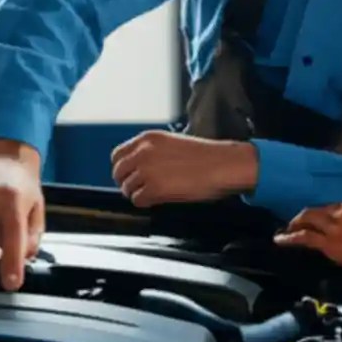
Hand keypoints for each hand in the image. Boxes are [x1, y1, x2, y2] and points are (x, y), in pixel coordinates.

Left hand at [110, 130, 256, 206]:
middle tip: (141, 187)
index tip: (131, 174)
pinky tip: (160, 198)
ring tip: (155, 193)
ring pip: (127, 188)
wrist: (224, 164)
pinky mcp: (154, 188)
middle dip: (127, 181)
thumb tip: (140, 166)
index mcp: (148, 138)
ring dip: (138, 193)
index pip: (118, 155)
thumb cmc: (207, 155)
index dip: (124, 167)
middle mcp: (143, 152)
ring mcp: (147, 171)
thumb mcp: (174, 143)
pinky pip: (137, 200)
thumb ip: (152, 151)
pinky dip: (146, 202)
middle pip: (118, 172)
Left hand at [274, 193, 341, 300]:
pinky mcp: (332, 243)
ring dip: (295, 224)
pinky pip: (305, 238)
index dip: (333, 214)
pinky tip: (281, 240)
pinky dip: (290, 238)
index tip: (330, 220)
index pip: (340, 205)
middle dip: (308, 215)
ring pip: (309, 219)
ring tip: (285, 230)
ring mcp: (337, 224)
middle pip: (321, 209)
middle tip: (298, 221)